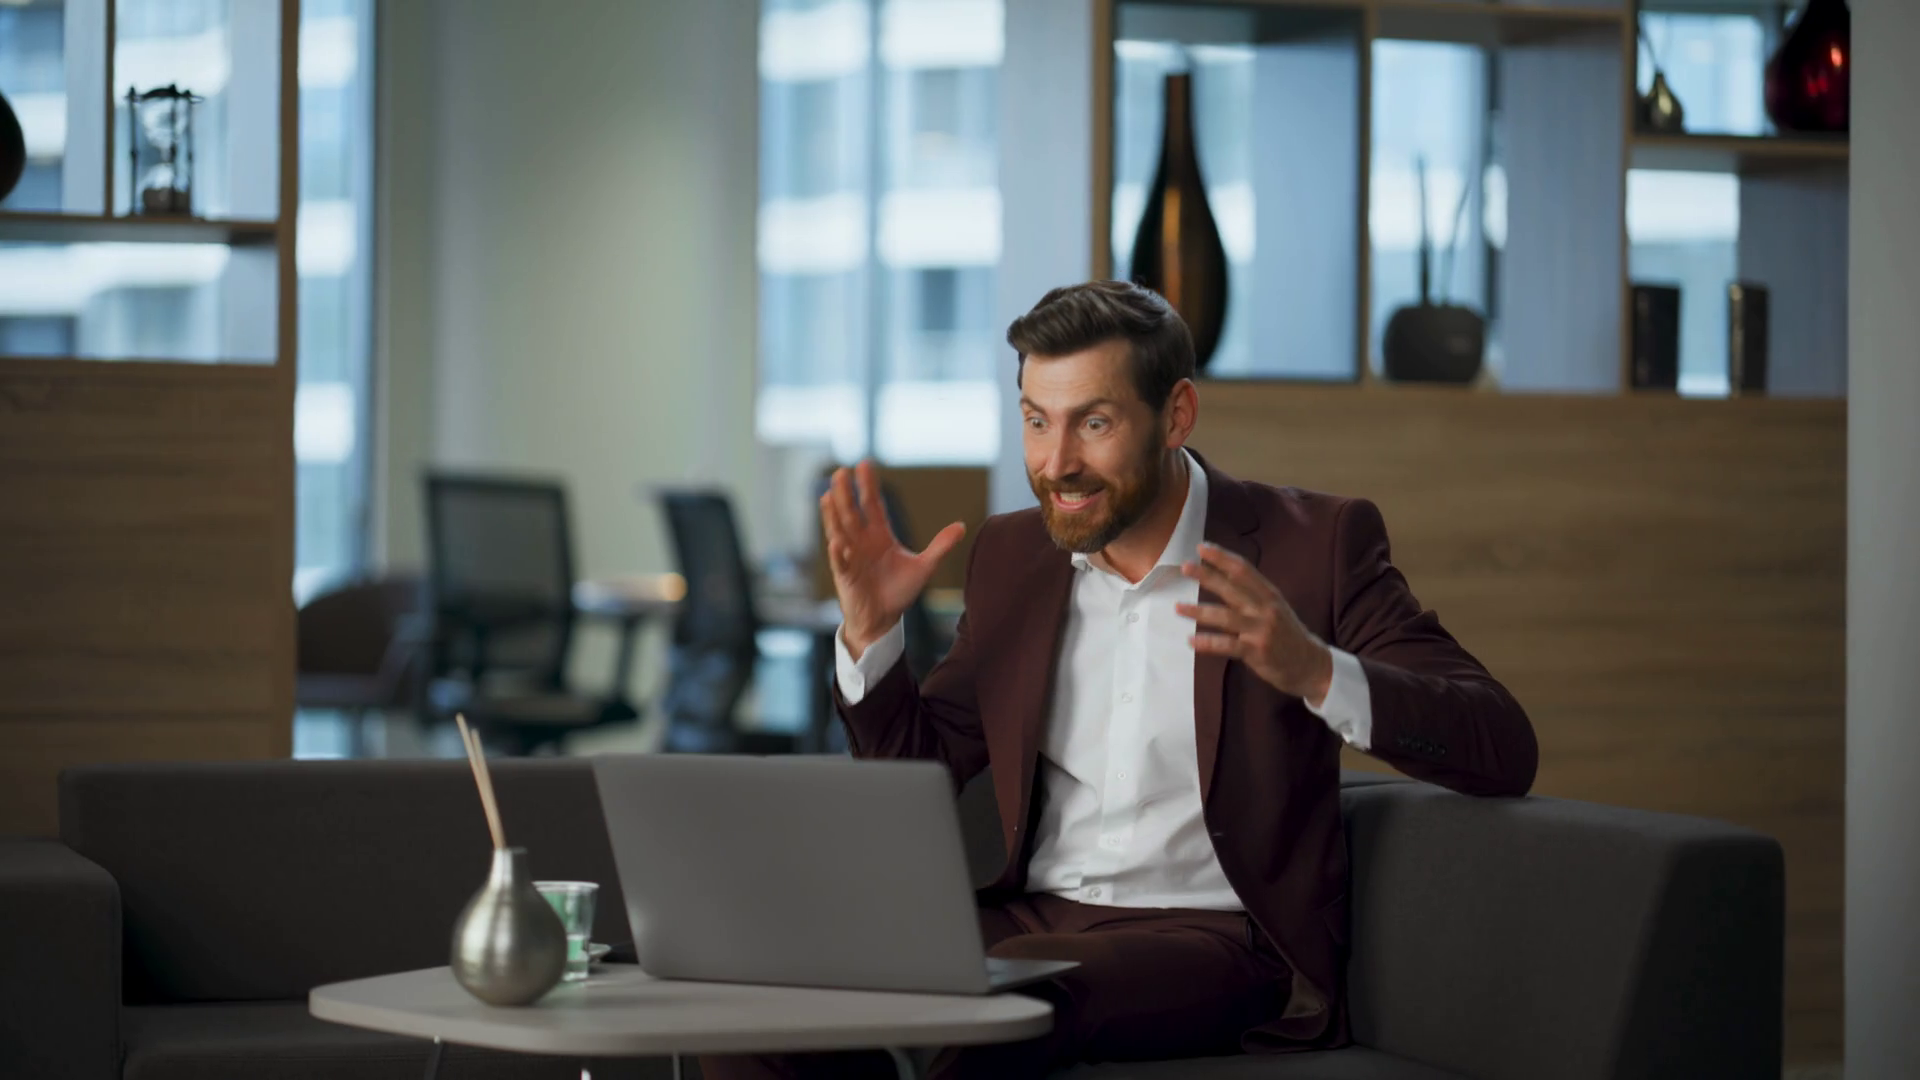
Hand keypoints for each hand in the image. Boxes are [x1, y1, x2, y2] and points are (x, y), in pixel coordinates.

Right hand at [820, 460, 964, 658]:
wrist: (883, 620)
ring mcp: (851, 557)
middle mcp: (862, 542)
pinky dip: (838, 553)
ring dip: (834, 514)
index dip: (868, 486)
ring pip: (840, 530)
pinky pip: (840, 562)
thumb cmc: (899, 592)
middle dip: (847, 493)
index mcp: (880, 536)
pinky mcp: (846, 576)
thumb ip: (941, 546)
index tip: (865, 464)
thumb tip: (962, 526)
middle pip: (852, 512)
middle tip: (842, 471)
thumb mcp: (924, 567)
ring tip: (829, 494)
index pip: (872, 505)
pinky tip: (836, 541)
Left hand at [1177, 542, 1333, 705]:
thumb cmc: (1287, 634)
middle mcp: (1265, 609)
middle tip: (1185, 567)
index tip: (1202, 548)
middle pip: (1232, 588)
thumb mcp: (1274, 608)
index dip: (1222, 557)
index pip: (1243, 570)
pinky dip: (1208, 643)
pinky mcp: (1256, 651)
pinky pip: (1227, 645)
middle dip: (1207, 576)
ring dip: (1199, 611)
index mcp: (1269, 595)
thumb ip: (1252, 594)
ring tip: (1178, 607)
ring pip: (1225, 617)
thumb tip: (1224, 574)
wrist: (1310, 664)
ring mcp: (1261, 630)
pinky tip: (1191, 640)